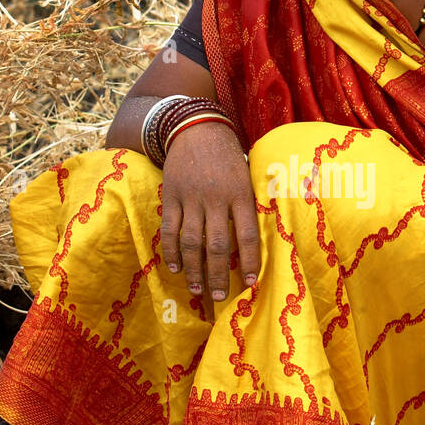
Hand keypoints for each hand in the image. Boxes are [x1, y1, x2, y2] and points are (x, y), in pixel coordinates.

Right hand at [160, 121, 260, 300]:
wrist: (196, 128)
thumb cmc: (228, 156)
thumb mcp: (247, 175)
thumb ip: (249, 205)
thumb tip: (255, 242)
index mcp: (240, 194)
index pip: (248, 235)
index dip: (250, 262)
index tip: (250, 284)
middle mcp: (216, 198)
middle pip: (218, 245)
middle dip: (219, 274)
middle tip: (220, 296)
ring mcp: (191, 198)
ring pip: (192, 242)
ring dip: (194, 270)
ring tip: (197, 289)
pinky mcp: (171, 196)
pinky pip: (170, 229)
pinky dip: (171, 251)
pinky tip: (175, 268)